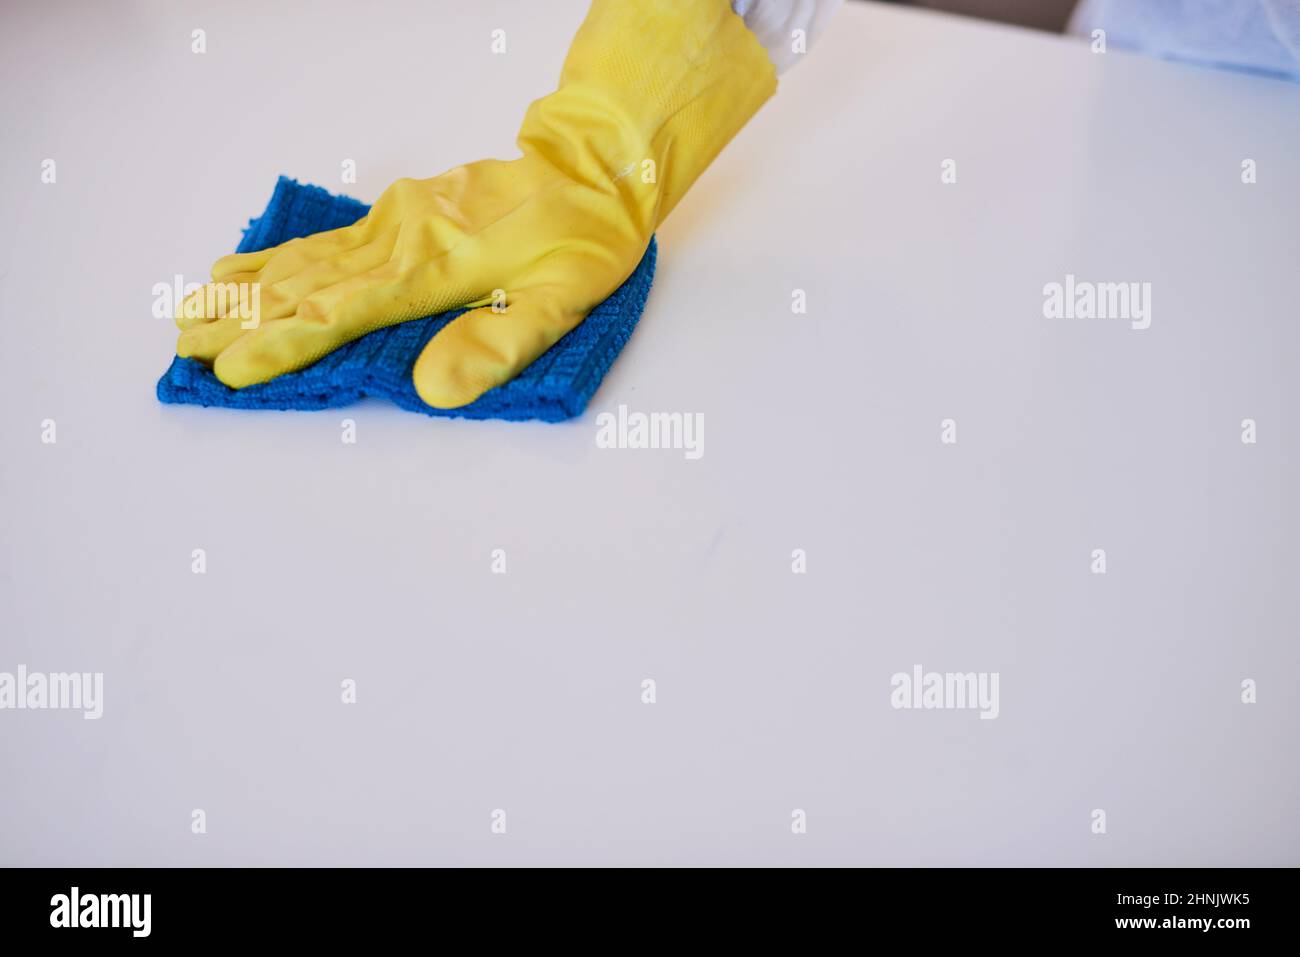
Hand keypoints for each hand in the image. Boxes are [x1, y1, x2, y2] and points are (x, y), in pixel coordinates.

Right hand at [176, 156, 644, 407]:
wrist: (591, 168)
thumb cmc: (582, 239)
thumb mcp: (562, 300)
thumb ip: (497, 344)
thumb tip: (431, 391)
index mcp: (436, 268)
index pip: (344, 314)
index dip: (285, 345)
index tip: (233, 370)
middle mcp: (402, 239)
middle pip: (307, 286)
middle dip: (243, 322)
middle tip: (185, 351)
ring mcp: (395, 221)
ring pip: (305, 260)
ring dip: (244, 290)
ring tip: (189, 312)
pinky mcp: (398, 212)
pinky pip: (325, 238)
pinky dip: (275, 256)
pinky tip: (239, 267)